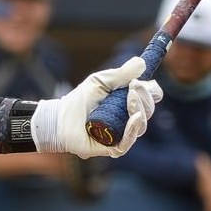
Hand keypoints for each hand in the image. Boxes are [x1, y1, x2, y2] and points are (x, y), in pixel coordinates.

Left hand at [31, 56, 162, 157]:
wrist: (59, 119)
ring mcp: (123, 134)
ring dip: (140, 110)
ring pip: (141, 125)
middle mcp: (129, 119)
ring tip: (131, 98)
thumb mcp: (100, 81)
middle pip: (148, 110)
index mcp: (128, 103)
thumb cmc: (80, 100)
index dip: (150, 91)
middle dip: (145, 98)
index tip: (142, 82)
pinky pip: (129, 140)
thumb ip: (121, 73)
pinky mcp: (114, 148)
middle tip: (134, 87)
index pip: (149, 98)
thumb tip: (142, 62)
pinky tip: (134, 117)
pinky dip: (133, 129)